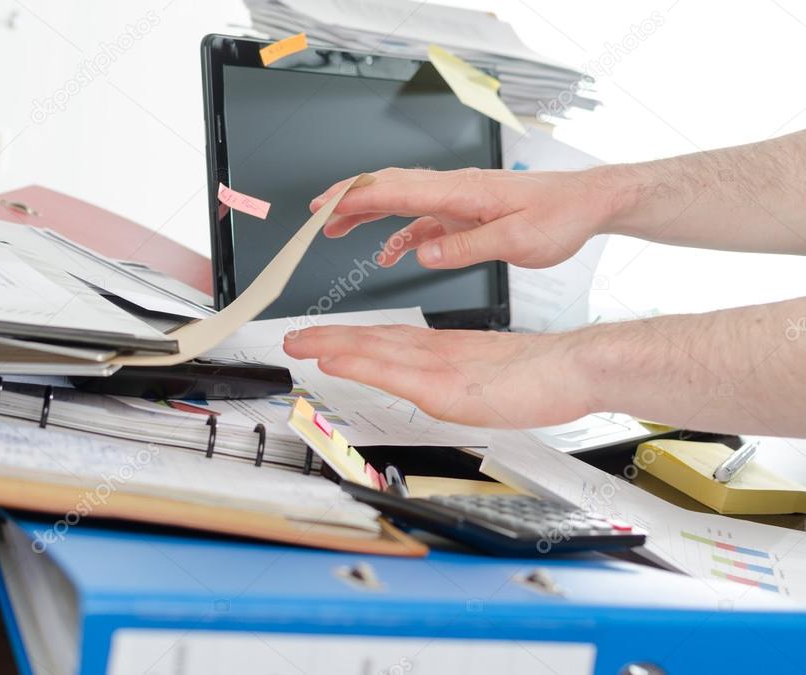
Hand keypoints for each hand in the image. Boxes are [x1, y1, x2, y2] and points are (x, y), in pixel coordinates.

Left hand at [283, 323, 592, 427]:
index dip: (350, 340)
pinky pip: (391, 372)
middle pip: (372, 342)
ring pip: (374, 351)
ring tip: (299, 343)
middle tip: (293, 338)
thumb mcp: (490, 376)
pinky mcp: (445, 386)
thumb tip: (437, 383)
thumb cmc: (542, 374)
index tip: (322, 339)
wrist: (576, 369)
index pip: (387, 342)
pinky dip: (359, 364)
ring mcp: (438, 368)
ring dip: (332, 347)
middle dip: (329, 340)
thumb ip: (460, 376)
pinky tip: (334, 361)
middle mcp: (435, 354)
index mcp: (444, 351)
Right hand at [310, 167, 611, 269]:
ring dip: (365, 213)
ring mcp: (455, 199)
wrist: (586, 202)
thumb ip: (464, 248)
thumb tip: (422, 254)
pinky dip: (397, 234)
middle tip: (314, 216)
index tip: (323, 206)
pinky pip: (420, 219)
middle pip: (387, 187)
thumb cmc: (558, 216)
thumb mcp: (514, 240)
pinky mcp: (463, 212)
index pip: (393, 188)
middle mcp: (452, 189)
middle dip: (346, 199)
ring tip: (334, 230)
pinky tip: (387, 253)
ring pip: (398, 200)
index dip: (353, 197)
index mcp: (459, 192)